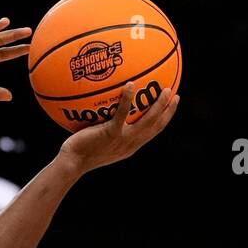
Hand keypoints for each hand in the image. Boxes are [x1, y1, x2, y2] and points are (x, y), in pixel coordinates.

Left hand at [60, 81, 179, 174]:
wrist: (72, 163)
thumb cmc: (82, 152)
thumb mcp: (101, 143)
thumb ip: (110, 130)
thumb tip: (108, 111)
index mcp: (130, 146)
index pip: (154, 131)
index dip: (166, 118)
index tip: (173, 103)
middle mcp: (130, 144)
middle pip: (156, 125)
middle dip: (168, 110)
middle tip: (175, 94)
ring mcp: (122, 139)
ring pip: (147, 120)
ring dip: (159, 105)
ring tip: (165, 89)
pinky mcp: (111, 133)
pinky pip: (122, 114)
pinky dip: (128, 99)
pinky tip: (130, 84)